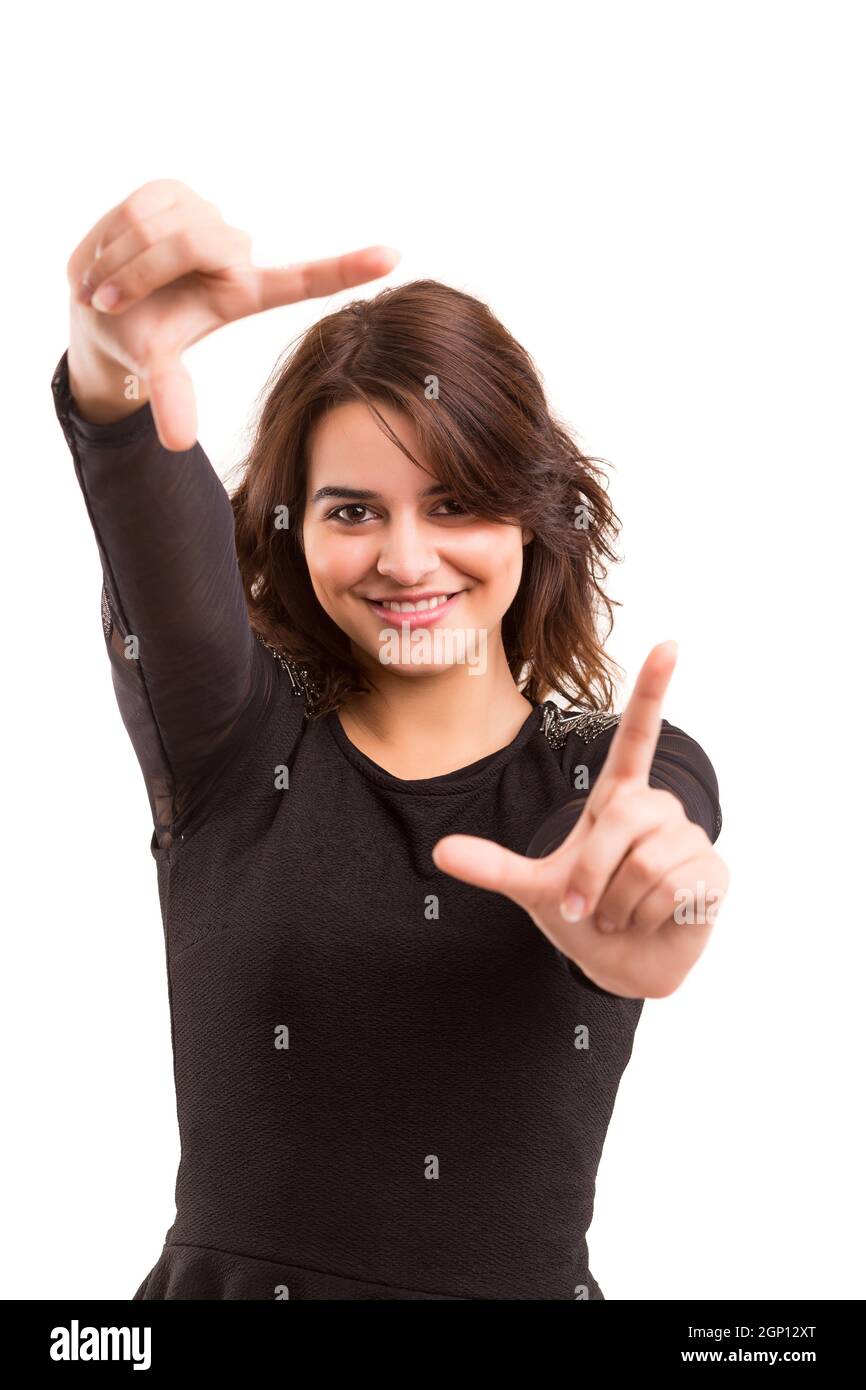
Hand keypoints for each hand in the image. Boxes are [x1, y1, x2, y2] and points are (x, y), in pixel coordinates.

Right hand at [65, 178, 399, 449]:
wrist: (95, 306)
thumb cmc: (137, 338)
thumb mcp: (154, 368)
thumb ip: (172, 396)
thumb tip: (177, 442)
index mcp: (245, 294)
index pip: (303, 280)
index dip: (345, 269)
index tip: (393, 257)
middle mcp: (234, 251)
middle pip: (197, 242)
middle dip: (141, 273)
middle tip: (105, 301)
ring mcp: (205, 216)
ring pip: (160, 224)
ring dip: (121, 259)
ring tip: (105, 287)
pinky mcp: (174, 191)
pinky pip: (139, 206)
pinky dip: (110, 237)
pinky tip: (104, 258)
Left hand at [431, 642, 729, 997]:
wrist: (622, 965)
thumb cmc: (584, 914)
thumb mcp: (533, 888)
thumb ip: (493, 867)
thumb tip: (440, 851)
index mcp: (617, 798)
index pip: (636, 736)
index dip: (652, 691)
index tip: (669, 644)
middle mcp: (657, 809)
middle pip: (624, 818)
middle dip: (594, 873)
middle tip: (587, 907)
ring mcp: (690, 838)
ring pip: (647, 863)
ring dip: (620, 905)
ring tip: (622, 914)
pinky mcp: (713, 872)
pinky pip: (674, 889)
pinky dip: (648, 918)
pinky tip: (652, 922)